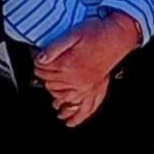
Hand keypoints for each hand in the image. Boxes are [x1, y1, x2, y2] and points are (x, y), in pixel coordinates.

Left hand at [37, 11, 140, 126]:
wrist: (118, 35)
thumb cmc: (97, 32)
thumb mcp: (72, 33)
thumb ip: (54, 47)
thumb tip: (40, 59)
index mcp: (67, 65)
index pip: (44, 70)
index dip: (37, 65)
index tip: (36, 60)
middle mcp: (76, 79)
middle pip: (52, 85)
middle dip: (45, 81)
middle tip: (43, 76)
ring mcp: (87, 86)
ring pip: (66, 100)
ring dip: (58, 102)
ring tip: (55, 106)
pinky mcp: (97, 88)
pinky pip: (87, 108)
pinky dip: (78, 116)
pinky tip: (71, 121)